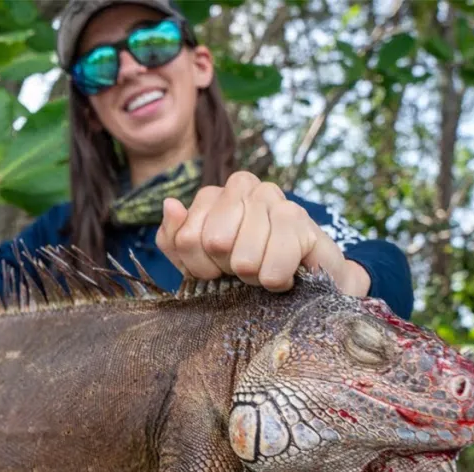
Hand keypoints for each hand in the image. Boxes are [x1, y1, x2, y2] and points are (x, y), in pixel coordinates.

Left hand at [155, 171, 370, 295]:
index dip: (200, 267)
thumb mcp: (198, 263)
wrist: (303, 285)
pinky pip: (273, 269)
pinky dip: (277, 282)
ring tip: (265, 269)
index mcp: (212, 194)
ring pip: (244, 259)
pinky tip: (286, 273)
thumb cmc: (246, 271)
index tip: (217, 270)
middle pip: (214, 243)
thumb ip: (174, 238)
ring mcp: (272, 196)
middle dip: (228, 269)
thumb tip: (170, 204)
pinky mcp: (299, 216)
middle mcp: (241, 185)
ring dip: (254, 278)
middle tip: (244, 269)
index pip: (186, 238)